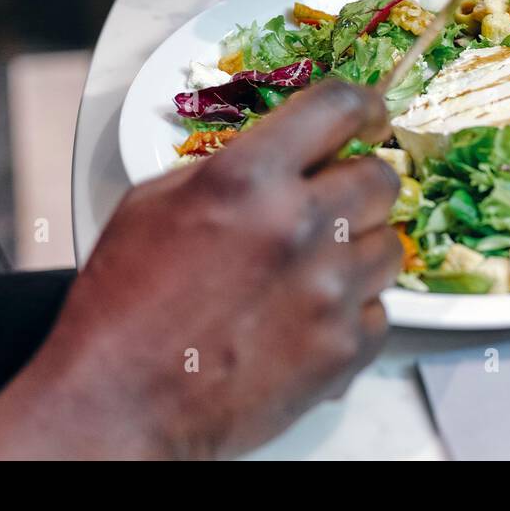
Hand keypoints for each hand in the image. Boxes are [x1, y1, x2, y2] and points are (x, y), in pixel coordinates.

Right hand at [0, 80, 401, 459]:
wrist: (119, 404)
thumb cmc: (121, 308)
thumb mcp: (151, 205)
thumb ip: (224, 170)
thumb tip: (276, 160)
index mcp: (248, 178)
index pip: (337, 108)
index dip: (362, 105)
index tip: (370, 115)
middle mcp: (300, 224)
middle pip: (381, 177)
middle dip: (361, 183)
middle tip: (337, 201)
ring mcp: (329, 289)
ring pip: (390, 246)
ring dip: (360, 250)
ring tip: (315, 270)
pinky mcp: (342, 348)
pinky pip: (380, 312)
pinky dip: (354, 313)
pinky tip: (311, 318)